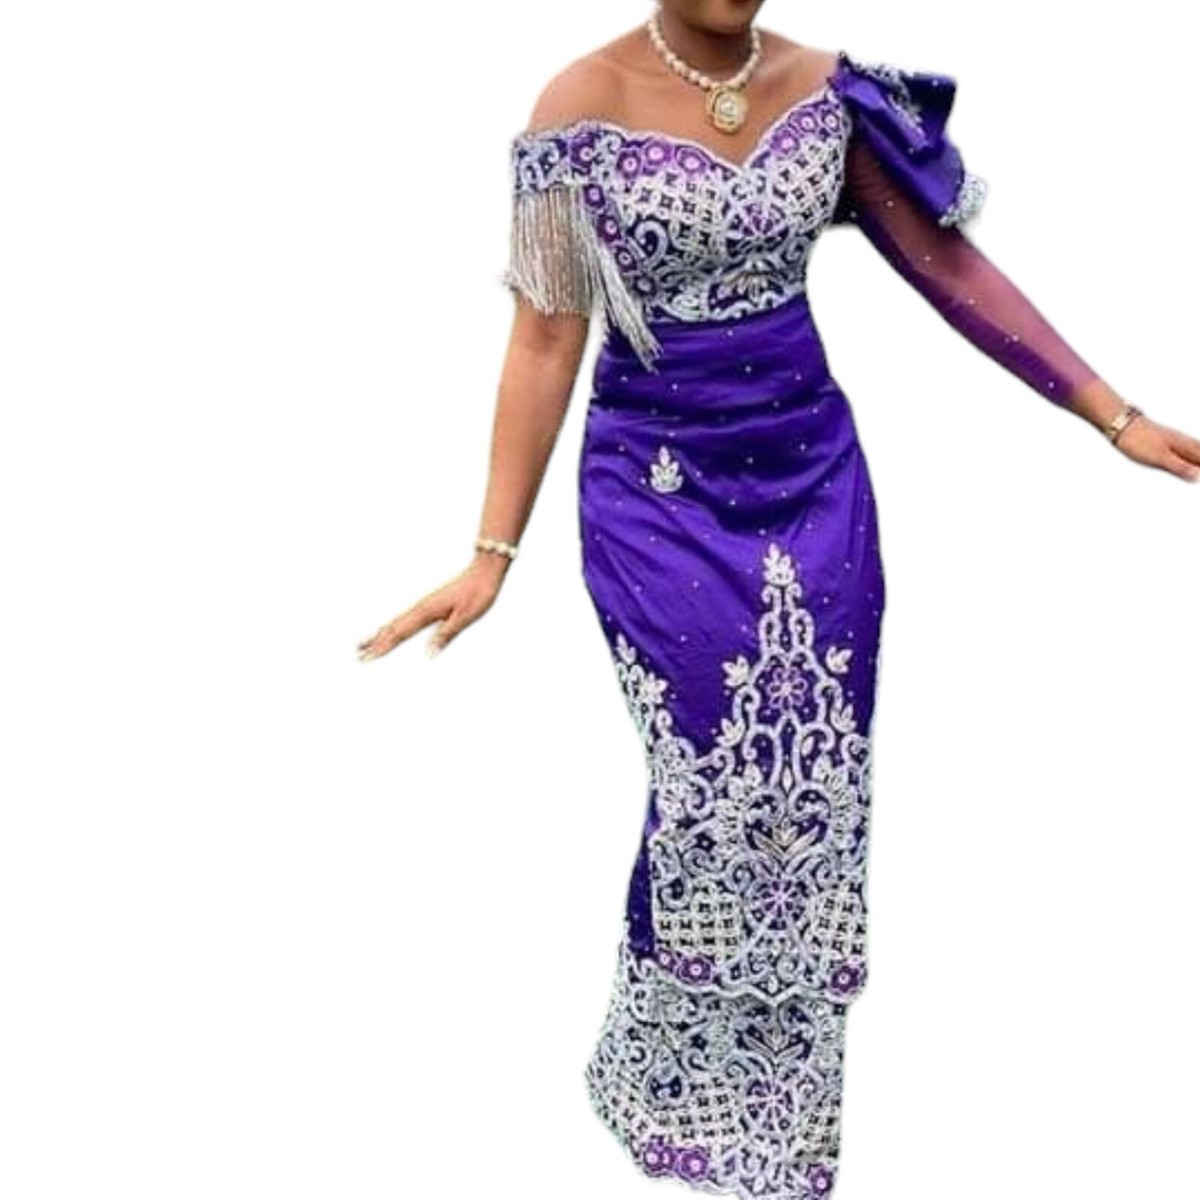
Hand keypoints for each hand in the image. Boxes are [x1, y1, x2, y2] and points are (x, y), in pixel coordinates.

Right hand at [356, 554, 510, 661]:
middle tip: (357, 656)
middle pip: (392, 628)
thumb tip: (428, 654)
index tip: (367, 658)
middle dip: (374, 643)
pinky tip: (388, 630)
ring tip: (363, 644)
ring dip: (379, 634)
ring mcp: (423, 605)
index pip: (399, 633)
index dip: (382, 647)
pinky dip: (391, 627)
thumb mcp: (465, 617)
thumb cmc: (477, 594)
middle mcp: (420, 608)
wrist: (484, 571)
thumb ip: (445, 635)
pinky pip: (404, 618)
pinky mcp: (428, 604)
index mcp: (426, 612)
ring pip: (395, 622)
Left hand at [1112, 413, 1199, 482]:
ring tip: (1198, 470)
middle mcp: (1184, 443)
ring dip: (1199, 462)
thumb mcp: (1159, 457)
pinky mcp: (1165, 443)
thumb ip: (1179, 467)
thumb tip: (1199, 478)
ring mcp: (1175, 442)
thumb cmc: (1139, 441)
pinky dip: (1192, 459)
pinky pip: (1185, 452)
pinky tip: (1189, 461)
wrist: (1121, 423)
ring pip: (1195, 452)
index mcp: (1186, 446)